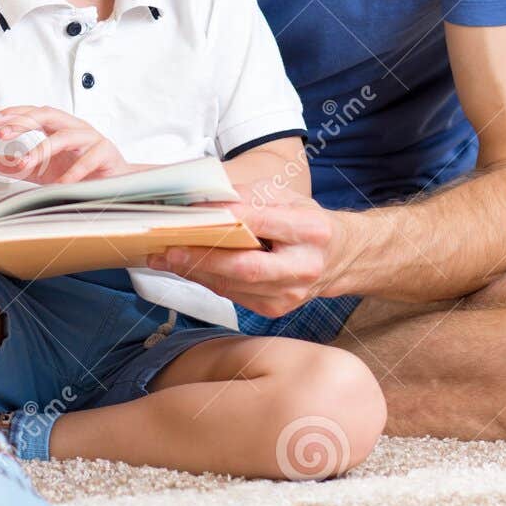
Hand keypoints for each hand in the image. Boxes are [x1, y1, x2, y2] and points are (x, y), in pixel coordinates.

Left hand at [0, 105, 133, 184]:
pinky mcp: (107, 153)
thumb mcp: (44, 172)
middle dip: (24, 121)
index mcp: (60, 128)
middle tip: (3, 132)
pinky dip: (73, 172)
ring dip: (42, 149)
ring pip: (65, 136)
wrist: (116, 186)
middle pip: (49, 115)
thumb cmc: (80, 174)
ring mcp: (92, 138)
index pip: (36, 113)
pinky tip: (59, 184)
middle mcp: (75, 128)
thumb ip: (21, 166)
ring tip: (25, 163)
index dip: (16, 114)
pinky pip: (88, 159)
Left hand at [145, 192, 344, 318]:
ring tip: (165, 257)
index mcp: (311, 230)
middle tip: (169, 248)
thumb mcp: (286, 196)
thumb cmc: (308, 222)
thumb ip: (250, 196)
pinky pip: (233, 295)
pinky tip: (187, 268)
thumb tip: (207, 202)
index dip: (225, 219)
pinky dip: (207, 280)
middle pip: (245, 267)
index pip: (261, 223)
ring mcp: (289, 294)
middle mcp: (303, 267)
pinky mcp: (275, 309)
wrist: (340, 257)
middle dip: (203, 258)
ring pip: (234, 286)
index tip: (192, 213)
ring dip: (196, 271)